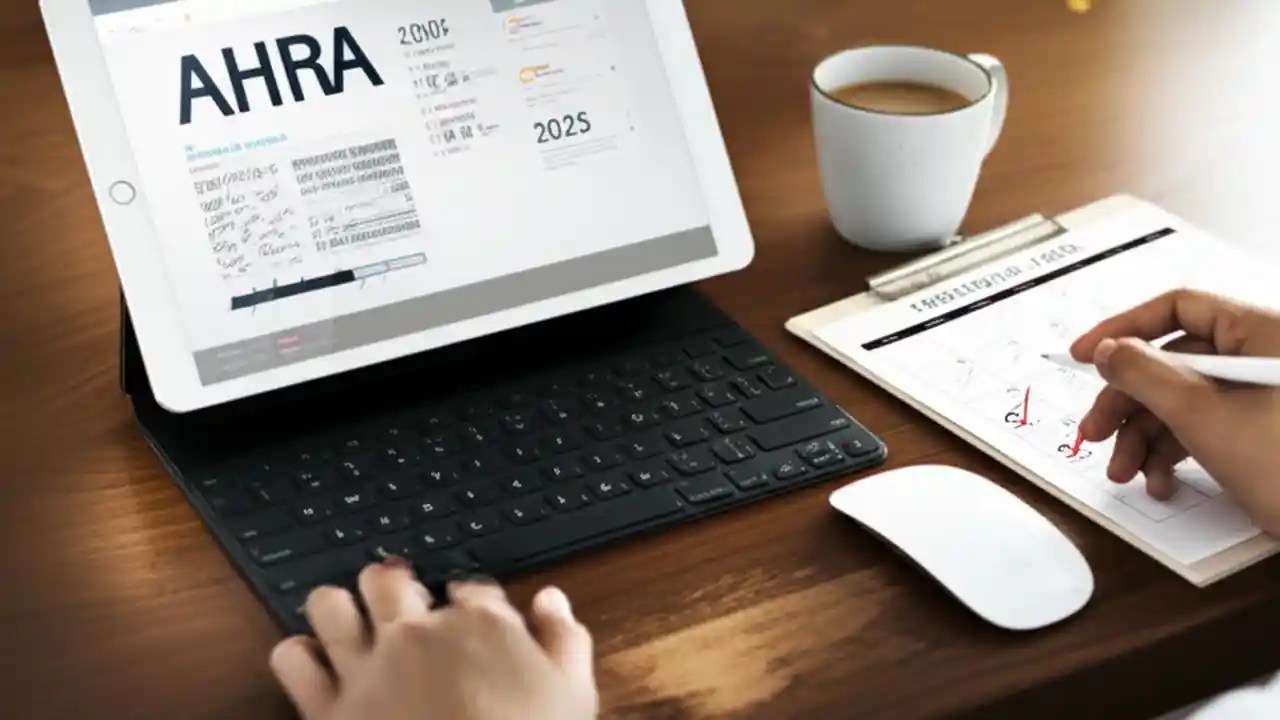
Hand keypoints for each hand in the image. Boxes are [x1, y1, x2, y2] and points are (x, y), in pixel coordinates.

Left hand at [269, 560, 597, 719]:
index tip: (476, 620)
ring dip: (339, 608)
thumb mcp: (573, 694)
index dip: (474, 601)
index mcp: (481, 624)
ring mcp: (368, 667)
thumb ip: (564, 638)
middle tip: (404, 607)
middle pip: (391, 579)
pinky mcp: (329, 708)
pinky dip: (297, 655)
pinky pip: (291, 659)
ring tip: (349, 621)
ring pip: (330, 604)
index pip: (473, 587)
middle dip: (396, 586)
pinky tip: (314, 664)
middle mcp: (419, 633)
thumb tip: (550, 599)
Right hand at [1070, 289, 1279, 533]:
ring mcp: (1268, 396)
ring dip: (1146, 437)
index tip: (1084, 356)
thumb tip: (1108, 350)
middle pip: (1175, 360)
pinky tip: (1163, 481)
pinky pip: (1210, 426)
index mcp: (1264, 333)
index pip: (1179, 307)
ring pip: (1186, 399)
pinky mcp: (1269, 431)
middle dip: (1129, 402)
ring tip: (1126, 472)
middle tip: (1095, 432)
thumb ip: (1145, 373)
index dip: (1123, 330)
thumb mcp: (1203, 416)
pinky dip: (1178, 452)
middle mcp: (1267, 356)